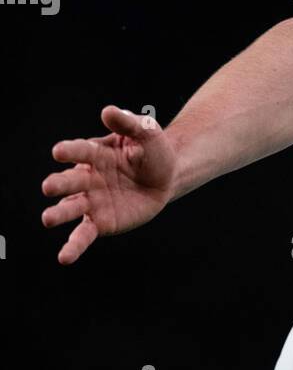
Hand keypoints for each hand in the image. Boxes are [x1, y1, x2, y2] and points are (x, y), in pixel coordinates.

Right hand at [42, 106, 176, 264]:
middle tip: (49, 187)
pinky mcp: (100, 221)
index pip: (80, 151)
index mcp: (96, 153)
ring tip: (47, 219)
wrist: (168, 175)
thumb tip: (108, 111)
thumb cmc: (153, 150)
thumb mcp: (147, 132)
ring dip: (59, 213)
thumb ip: (128, 123)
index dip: (70, 151)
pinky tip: (64, 258)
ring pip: (71, 207)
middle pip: (71, 180)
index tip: (59, 151)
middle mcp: (88, 177)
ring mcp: (92, 201)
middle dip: (60, 183)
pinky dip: (73, 246)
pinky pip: (84, 234)